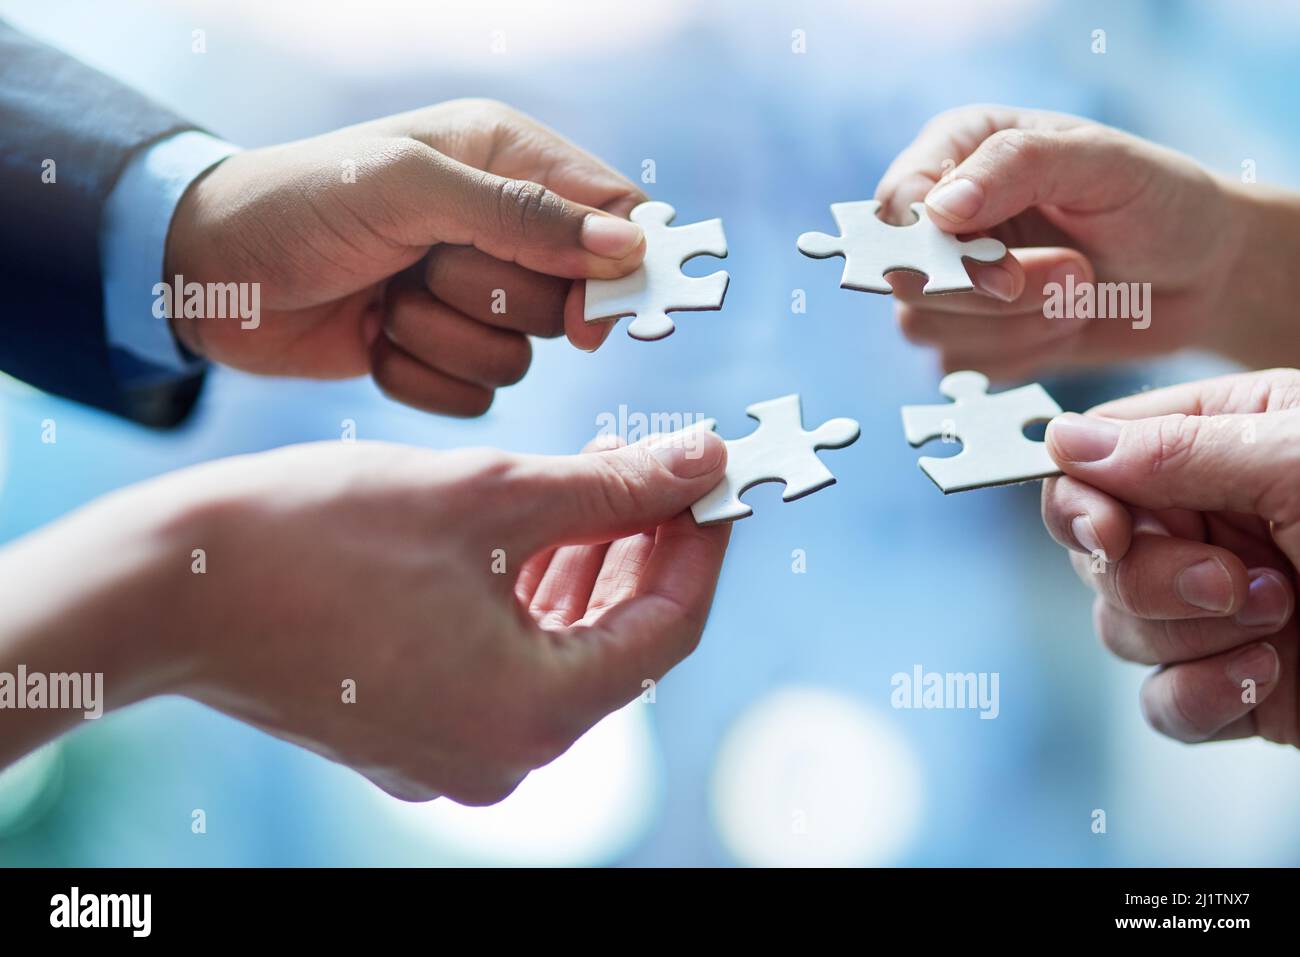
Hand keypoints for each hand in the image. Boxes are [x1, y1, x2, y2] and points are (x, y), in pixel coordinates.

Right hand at [0, 431, 729, 803]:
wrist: (169, 587)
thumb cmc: (320, 536)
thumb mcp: (490, 497)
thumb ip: (610, 486)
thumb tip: (702, 462)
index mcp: (533, 715)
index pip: (665, 630)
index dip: (699, 547)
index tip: (715, 481)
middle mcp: (502, 757)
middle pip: (615, 644)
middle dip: (647, 551)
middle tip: (668, 471)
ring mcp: (453, 751)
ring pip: (559, 651)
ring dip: (591, 569)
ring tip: (611, 484)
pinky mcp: (413, 729)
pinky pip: (505, 662)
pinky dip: (532, 598)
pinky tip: (545, 531)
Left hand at [165, 98, 645, 415]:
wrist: (206, 275)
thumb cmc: (298, 204)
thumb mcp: (409, 189)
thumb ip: (522, 216)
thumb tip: (627, 246)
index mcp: (505, 160)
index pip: (615, 211)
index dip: (617, 270)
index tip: (591, 317)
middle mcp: (499, 228)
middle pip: (570, 299)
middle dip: (492, 298)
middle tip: (427, 270)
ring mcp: (469, 295)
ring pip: (520, 356)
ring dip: (444, 337)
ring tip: (385, 300)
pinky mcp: (438, 353)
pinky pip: (474, 395)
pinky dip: (419, 375)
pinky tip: (373, 338)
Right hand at [875, 105, 1255, 378]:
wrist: (1203, 275)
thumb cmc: (1159, 203)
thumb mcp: (1104, 162)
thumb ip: (1017, 166)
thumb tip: (939, 207)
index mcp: (958, 150)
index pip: (895, 202)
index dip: (931, 243)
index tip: (1002, 263)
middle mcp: (940, 217)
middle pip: (905, 275)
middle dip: (992, 290)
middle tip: (1075, 273)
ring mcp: (948, 282)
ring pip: (926, 327)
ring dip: (1015, 324)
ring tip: (1081, 293)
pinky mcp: (968, 338)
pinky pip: (957, 367)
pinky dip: (1021, 355)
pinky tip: (1065, 325)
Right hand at [1040, 368, 1299, 745]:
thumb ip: (1176, 451)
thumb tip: (1065, 439)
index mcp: (1224, 443)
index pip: (1097, 463)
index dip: (1082, 502)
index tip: (1107, 534)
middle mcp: (1211, 524)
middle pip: (1096, 554)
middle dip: (1152, 577)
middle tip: (1230, 580)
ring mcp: (1217, 609)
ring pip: (1119, 628)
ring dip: (1188, 633)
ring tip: (1280, 617)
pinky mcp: (1235, 684)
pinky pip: (1160, 703)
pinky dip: (1197, 698)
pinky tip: (1260, 678)